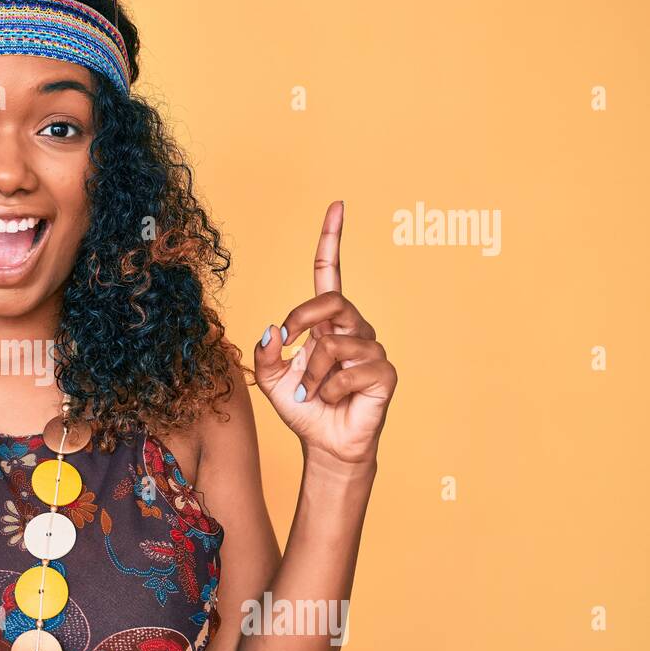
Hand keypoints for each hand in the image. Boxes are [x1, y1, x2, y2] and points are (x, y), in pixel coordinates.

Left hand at [252, 201, 396, 465]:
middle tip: (287, 346)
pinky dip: (330, 389)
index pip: (328, 275)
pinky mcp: (385, 373)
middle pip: (332, 301)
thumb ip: (265, 353)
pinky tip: (333, 400)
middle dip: (302, 319)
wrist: (322, 444)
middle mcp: (352, 330)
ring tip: (311, 394)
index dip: (331, 241)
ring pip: (334, 344)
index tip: (336, 207)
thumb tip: (274, 330)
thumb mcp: (269, 379)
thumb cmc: (301, 407)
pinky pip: (352, 370)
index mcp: (325, 323)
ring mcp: (371, 350)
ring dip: (311, 375)